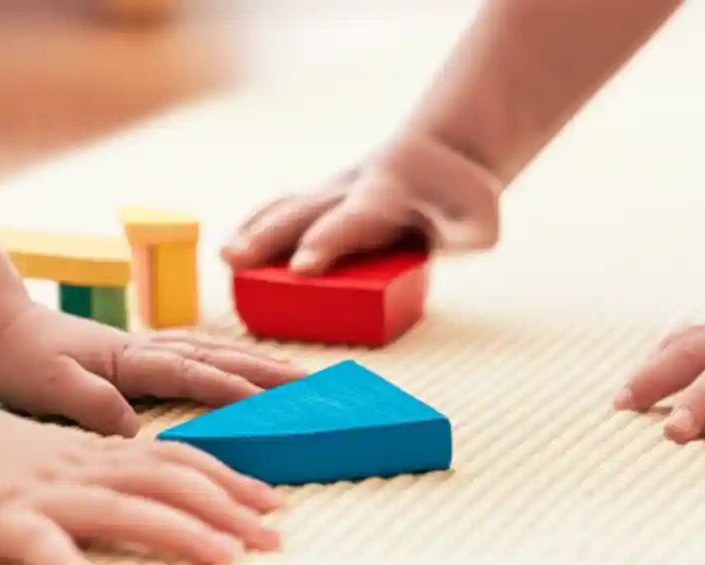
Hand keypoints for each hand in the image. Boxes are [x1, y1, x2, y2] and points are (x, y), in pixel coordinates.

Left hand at [0, 302, 306, 436]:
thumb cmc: (19, 359)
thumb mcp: (46, 387)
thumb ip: (90, 403)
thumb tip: (132, 426)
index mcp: (129, 359)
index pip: (190, 374)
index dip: (230, 389)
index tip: (269, 402)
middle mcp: (146, 348)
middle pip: (217, 357)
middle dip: (266, 371)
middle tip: (312, 384)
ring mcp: (146, 347)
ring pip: (213, 352)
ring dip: (256, 362)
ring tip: (295, 375)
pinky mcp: (140, 354)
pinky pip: (198, 355)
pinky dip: (229, 359)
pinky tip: (242, 367)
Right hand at [0, 398, 282, 564]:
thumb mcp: (61, 459)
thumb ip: (109, 472)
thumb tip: (157, 493)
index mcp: (99, 457)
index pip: (178, 463)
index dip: (230, 481)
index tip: (273, 506)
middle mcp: (84, 470)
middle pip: (169, 484)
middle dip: (228, 510)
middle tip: (275, 541)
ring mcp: (45, 493)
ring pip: (123, 509)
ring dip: (178, 533)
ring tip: (223, 560)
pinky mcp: (0, 519)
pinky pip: (36, 545)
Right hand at [221, 132, 501, 274]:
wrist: (443, 156)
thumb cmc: (461, 202)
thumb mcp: (479, 221)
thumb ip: (464, 235)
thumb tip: (443, 245)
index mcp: (388, 196)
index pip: (352, 221)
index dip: (326, 244)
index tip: (301, 267)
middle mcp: (351, 191)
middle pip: (304, 212)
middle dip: (269, 237)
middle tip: (237, 261)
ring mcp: (331, 193)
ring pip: (286, 207)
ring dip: (253, 231)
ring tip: (225, 258)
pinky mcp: (319, 202)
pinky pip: (280, 210)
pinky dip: (253, 226)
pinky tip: (229, 251)